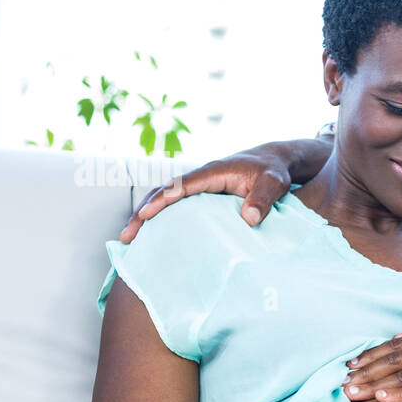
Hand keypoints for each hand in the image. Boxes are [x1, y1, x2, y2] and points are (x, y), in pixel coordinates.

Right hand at [119, 145, 294, 241]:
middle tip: (126, 236)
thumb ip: (263, 199)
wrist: (276, 161)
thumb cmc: (274, 172)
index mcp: (213, 172)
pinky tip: (152, 236)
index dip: (162, 200)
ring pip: (165, 199)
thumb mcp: (275, 183)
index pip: (181, 186)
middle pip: (163, 192)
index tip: (145, 216)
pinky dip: (160, 218)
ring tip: (129, 240)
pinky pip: (175, 205)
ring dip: (145, 216)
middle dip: (143, 212)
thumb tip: (248, 219)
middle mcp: (200, 177)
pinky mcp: (202, 195)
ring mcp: (199, 186)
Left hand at [342, 328, 401, 401]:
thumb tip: (396, 337)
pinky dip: (401, 396)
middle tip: (343, 382)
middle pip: (398, 357)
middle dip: (367, 370)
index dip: (371, 354)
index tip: (349, 365)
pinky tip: (382, 400)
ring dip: (376, 384)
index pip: (398, 344)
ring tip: (354, 393)